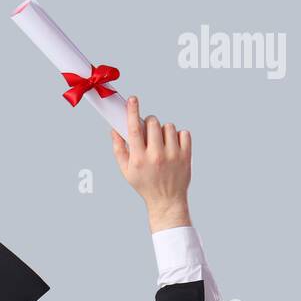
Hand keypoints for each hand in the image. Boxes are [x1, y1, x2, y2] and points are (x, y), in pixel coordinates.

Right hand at [111, 96, 191, 232]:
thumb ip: (119, 149)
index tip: (133, 99)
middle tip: (150, 132)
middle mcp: (156, 156)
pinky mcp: (186, 156)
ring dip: (164, 131)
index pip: (135, 129)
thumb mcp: (126, 171)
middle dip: (150, 123)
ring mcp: (173, 156)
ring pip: (169, 126)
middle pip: (154, 122)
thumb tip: (114, 129)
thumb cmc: (144, 185)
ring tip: (162, 144)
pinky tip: (173, 147)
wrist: (166, 201)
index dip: (133, 111)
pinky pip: (184, 133)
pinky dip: (178, 136)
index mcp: (139, 159)